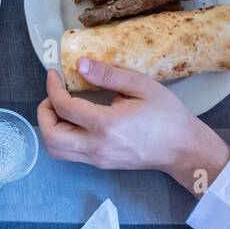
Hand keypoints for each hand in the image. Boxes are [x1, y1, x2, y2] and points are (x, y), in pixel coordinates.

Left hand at [37, 60, 229, 193]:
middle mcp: (97, 146)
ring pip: (55, 149)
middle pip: (50, 135)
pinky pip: (69, 153)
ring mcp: (98, 159)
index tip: (53, 74)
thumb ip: (108, 75)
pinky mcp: (100, 164)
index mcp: (107, 125)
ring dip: (49, 127)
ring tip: (60, 107)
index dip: (52, 87)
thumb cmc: (168, 116)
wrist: (185, 149)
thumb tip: (79, 64)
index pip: (64, 107)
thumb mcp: (142, 86)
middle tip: (53, 95)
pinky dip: (61, 136)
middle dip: (43, 112)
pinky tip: (73, 120)